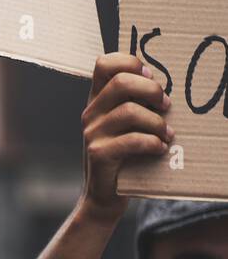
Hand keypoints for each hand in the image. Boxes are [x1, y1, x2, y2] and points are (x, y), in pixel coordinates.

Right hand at [79, 53, 171, 222]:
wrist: (104, 196)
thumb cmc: (123, 157)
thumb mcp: (125, 125)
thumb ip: (134, 102)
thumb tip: (160, 86)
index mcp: (97, 101)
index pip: (104, 64)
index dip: (129, 62)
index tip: (149, 75)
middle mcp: (90, 113)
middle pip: (121, 82)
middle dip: (151, 90)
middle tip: (166, 106)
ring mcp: (91, 133)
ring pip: (129, 112)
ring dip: (157, 122)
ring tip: (167, 134)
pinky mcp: (98, 154)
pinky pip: (132, 140)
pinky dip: (152, 143)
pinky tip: (160, 149)